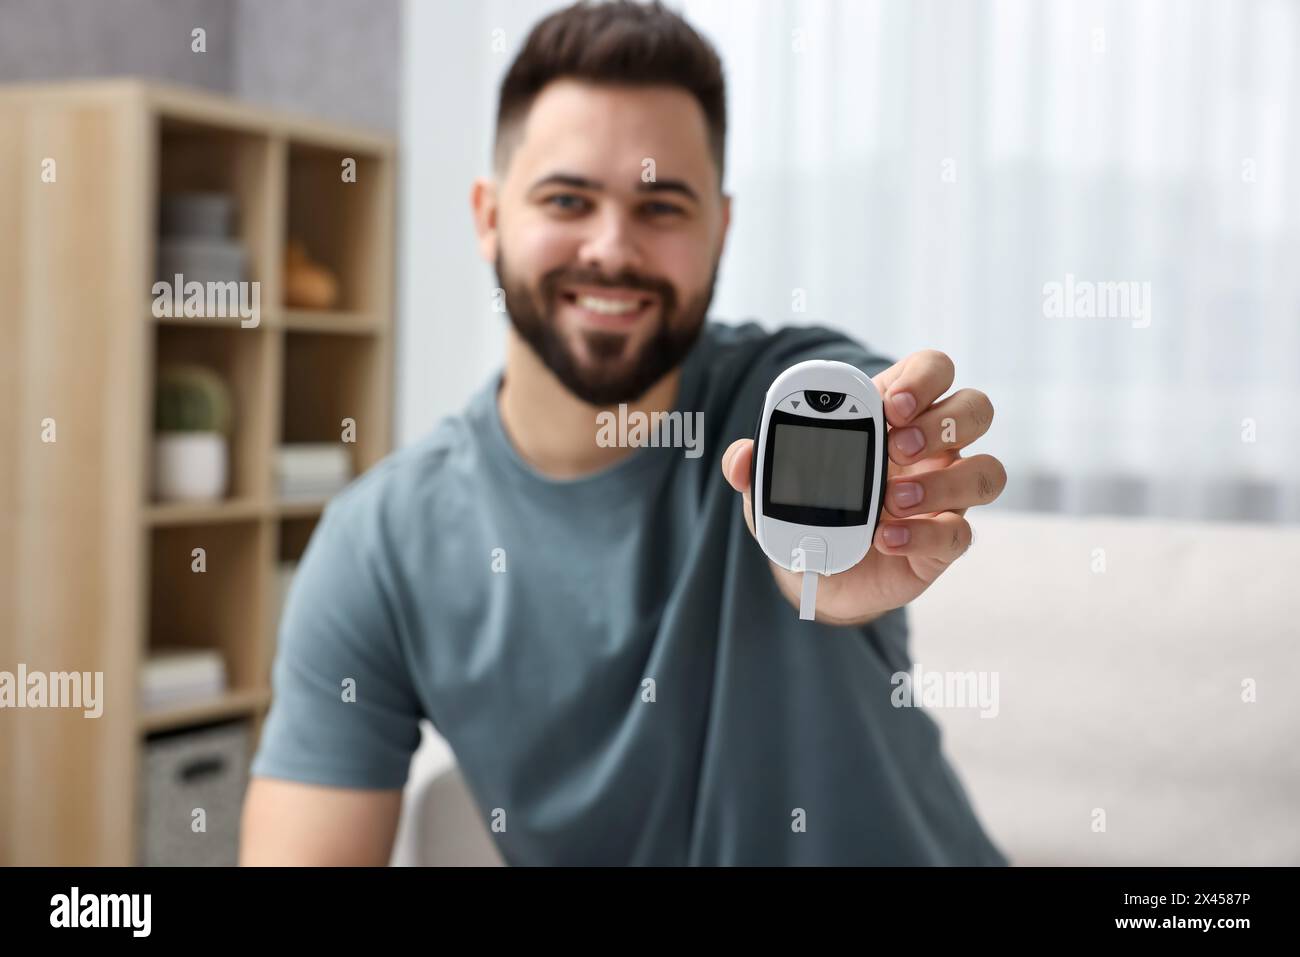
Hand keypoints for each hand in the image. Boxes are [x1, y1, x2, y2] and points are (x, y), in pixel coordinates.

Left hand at [721, 349, 1005, 624]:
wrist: (819, 573)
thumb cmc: (810, 509)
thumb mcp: (777, 485)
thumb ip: (759, 465)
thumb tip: (740, 458)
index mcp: (897, 414)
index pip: (932, 371)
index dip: (922, 378)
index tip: (889, 405)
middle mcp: (933, 448)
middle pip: (976, 408)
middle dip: (945, 421)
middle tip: (899, 446)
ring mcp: (946, 495)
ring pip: (987, 471)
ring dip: (944, 482)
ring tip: (891, 500)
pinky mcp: (945, 541)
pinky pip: (960, 533)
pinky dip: (922, 534)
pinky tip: (886, 539)